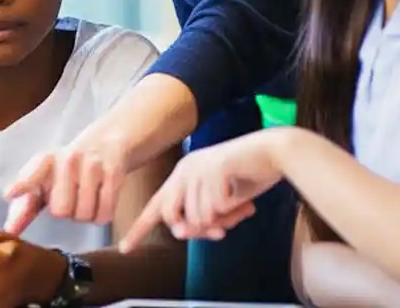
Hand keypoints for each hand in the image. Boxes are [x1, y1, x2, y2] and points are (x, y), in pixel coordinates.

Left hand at [4, 129, 132, 234]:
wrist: (104, 144)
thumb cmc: (67, 172)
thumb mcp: (44, 183)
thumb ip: (24, 207)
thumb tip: (9, 230)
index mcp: (46, 161)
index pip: (33, 172)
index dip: (22, 184)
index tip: (9, 193)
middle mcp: (67, 159)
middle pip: (61, 211)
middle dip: (66, 213)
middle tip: (71, 199)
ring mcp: (91, 164)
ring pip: (84, 215)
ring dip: (85, 215)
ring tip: (86, 198)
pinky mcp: (113, 173)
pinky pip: (104, 213)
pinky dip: (102, 215)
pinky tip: (100, 201)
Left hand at [121, 129, 290, 250]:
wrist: (274, 152)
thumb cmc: (248, 178)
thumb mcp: (221, 204)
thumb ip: (202, 219)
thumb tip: (184, 233)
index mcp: (182, 177)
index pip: (157, 207)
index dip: (140, 229)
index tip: (125, 247)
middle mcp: (184, 171)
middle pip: (173, 218)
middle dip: (197, 230)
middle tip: (222, 230)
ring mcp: (198, 168)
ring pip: (198, 217)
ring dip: (222, 220)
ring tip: (239, 206)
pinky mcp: (214, 169)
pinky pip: (217, 208)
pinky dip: (233, 210)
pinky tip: (244, 197)